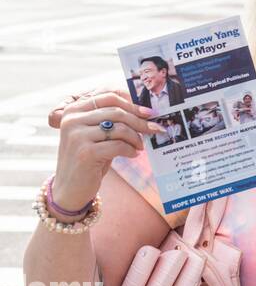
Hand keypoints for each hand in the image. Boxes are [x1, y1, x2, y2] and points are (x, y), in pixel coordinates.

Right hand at [48, 89, 165, 209]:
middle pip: (117, 112)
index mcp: (74, 110)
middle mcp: (72, 119)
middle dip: (140, 121)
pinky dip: (130, 150)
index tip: (150, 112)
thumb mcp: (97, 134)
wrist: (70, 188)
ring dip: (136, 138)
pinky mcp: (85, 153)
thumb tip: (145, 111)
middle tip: (155, 129)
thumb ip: (112, 120)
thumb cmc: (89, 157)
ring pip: (120, 128)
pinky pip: (118, 146)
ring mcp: (76, 136)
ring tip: (140, 145)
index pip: (109, 96)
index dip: (133, 102)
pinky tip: (133, 154)